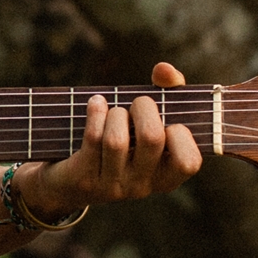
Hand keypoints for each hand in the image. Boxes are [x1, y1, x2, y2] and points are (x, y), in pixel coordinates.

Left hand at [21, 62, 201, 218]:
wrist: (69, 182)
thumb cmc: (120, 142)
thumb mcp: (145, 125)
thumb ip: (166, 93)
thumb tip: (165, 70)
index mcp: (165, 177)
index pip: (188, 163)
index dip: (182, 136)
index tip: (169, 123)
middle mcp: (142, 186)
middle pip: (151, 138)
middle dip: (144, 107)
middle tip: (136, 104)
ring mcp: (112, 186)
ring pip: (117, 140)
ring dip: (116, 113)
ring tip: (113, 111)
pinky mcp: (85, 179)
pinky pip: (92, 139)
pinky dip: (95, 112)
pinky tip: (96, 103)